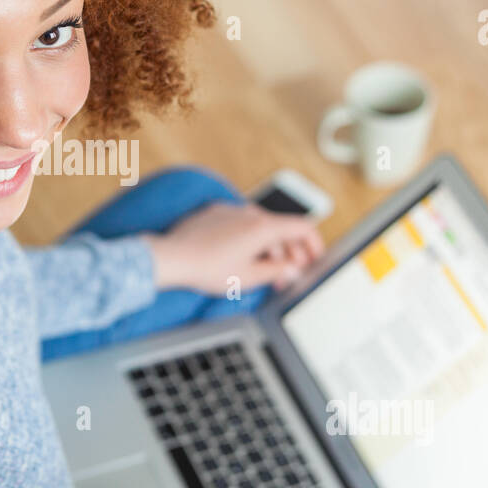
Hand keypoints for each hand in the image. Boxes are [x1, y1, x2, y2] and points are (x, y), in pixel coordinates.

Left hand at [142, 200, 323, 293]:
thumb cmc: (207, 268)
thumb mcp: (249, 277)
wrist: (172, 257)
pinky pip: (241, 223)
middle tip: (289, 273)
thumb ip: (277, 271)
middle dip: (290, 251)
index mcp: (263, 226)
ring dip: (269, 247)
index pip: (303, 227)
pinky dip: (249, 238)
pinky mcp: (214, 213)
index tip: (314, 258)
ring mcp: (231, 210)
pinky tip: (242, 257)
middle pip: (281, 228)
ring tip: (265, 270)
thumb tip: (291, 269)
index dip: (314, 244)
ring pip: (261, 226)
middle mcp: (249, 212)